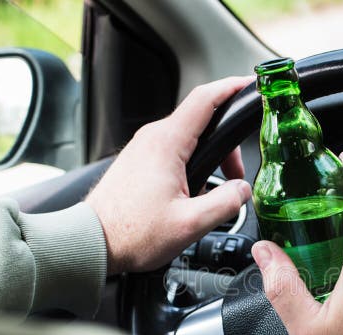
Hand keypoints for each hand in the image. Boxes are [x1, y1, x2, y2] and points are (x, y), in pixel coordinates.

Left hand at [86, 76, 253, 273]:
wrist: (93, 241)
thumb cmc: (131, 233)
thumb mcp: (190, 224)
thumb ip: (226, 203)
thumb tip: (242, 190)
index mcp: (167, 144)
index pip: (205, 99)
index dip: (232, 87)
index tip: (249, 85)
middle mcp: (152, 138)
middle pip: (202, 121)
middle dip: (226, 145)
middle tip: (237, 175)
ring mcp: (143, 147)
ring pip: (188, 138)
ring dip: (209, 158)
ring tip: (212, 192)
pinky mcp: (139, 160)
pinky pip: (174, 150)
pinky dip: (192, 164)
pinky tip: (192, 193)